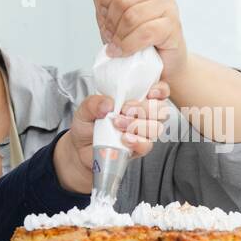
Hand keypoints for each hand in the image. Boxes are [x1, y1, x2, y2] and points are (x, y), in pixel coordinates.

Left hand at [52, 88, 169, 193]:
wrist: (81, 149)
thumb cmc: (87, 125)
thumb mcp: (84, 110)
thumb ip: (94, 103)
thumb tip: (108, 103)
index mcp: (134, 99)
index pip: (159, 91)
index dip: (160, 90)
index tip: (150, 93)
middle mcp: (142, 115)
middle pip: (160, 109)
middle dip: (144, 108)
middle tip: (124, 109)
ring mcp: (142, 133)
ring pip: (155, 127)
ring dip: (138, 124)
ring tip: (118, 124)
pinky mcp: (138, 149)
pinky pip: (147, 145)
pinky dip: (137, 142)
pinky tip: (125, 139)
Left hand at [76, 0, 189, 82]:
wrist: (159, 63)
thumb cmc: (135, 37)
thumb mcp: (110, 12)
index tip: (105, 14)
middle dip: (111, 22)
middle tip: (112, 34)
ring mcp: (168, 6)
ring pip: (132, 17)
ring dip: (120, 37)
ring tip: (119, 45)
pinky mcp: (172, 26)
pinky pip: (144, 33)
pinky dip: (129, 46)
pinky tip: (125, 51)